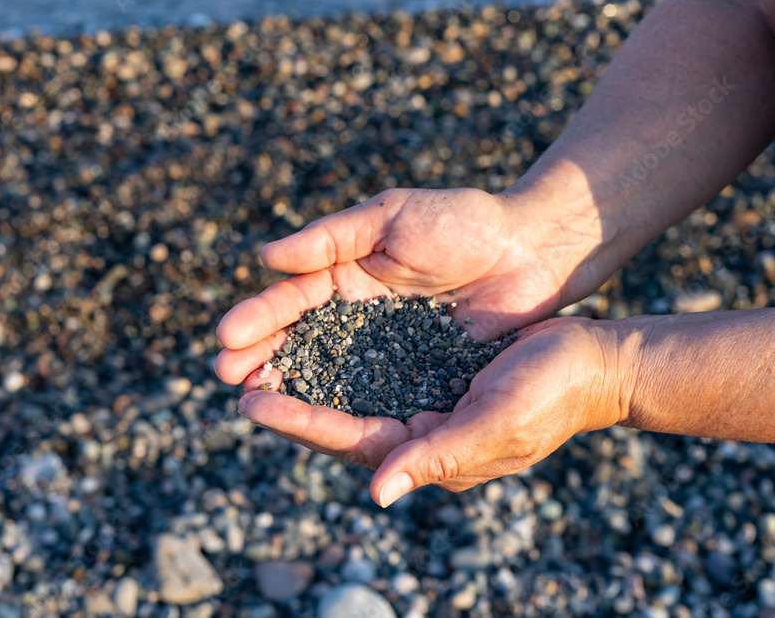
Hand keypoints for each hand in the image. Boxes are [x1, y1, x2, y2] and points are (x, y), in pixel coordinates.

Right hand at [215, 187, 577, 388]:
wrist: (531, 250)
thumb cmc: (462, 223)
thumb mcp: (391, 217)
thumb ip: (330, 239)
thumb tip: (266, 258)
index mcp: (343, 273)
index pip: (291, 299)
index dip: (258, 317)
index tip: (227, 337)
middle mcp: (355, 314)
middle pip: (298, 340)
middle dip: (260, 355)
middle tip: (226, 374)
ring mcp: (383, 348)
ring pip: (326, 372)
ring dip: (289, 385)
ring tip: (251, 400)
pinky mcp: (415, 375)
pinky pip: (371, 394)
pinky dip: (339, 406)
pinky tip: (311, 418)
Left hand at [235, 317, 629, 504]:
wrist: (592, 359)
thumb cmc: (552, 392)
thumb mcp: (498, 423)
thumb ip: (439, 455)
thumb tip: (378, 491)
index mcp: (430, 452)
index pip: (351, 441)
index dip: (301, 423)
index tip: (253, 402)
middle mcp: (417, 433)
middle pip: (338, 421)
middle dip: (288, 402)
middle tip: (235, 377)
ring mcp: (421, 403)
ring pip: (349, 394)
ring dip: (304, 379)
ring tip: (258, 358)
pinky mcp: (428, 371)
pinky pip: (371, 366)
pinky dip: (337, 356)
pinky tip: (309, 337)